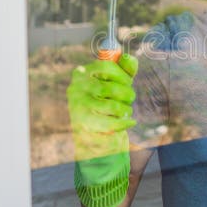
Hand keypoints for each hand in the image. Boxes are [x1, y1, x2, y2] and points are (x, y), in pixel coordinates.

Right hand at [67, 53, 137, 206]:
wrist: (100, 148)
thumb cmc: (109, 111)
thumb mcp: (118, 88)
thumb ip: (125, 71)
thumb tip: (130, 58)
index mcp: (81, 76)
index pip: (105, 65)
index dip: (122, 73)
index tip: (129, 81)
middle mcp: (75, 90)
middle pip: (110, 86)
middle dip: (126, 93)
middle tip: (129, 99)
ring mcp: (78, 109)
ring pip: (112, 104)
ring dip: (125, 109)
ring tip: (125, 112)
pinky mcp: (84, 128)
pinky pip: (112, 122)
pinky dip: (125, 123)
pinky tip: (128, 123)